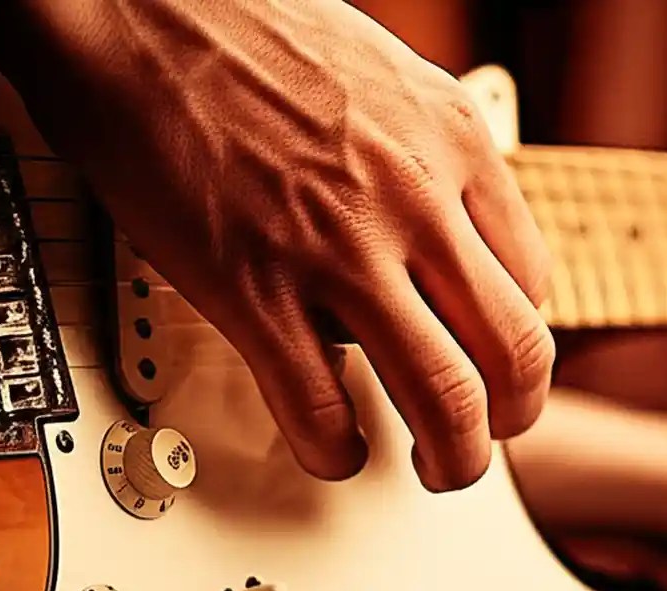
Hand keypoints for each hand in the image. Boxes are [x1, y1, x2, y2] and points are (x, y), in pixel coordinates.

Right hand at [0, 0, 554, 490]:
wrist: (133, 5)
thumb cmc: (244, 25)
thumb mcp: (386, 73)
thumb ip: (426, 153)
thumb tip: (440, 221)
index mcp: (454, 140)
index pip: (533, 279)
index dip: (517, 341)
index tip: (493, 359)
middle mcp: (414, 198)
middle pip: (513, 351)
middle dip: (512, 418)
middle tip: (489, 437)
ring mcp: (337, 247)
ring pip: (443, 395)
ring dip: (452, 457)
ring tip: (436, 469)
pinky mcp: (253, 286)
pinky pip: (319, 405)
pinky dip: (336, 450)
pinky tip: (334, 450)